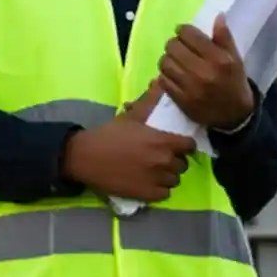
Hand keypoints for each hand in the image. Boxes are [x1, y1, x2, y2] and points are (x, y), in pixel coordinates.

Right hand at [61, 82, 196, 201]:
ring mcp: (157, 180)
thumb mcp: (132, 116)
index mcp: (163, 141)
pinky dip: (159, 189)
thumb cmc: (110, 134)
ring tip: (154, 171)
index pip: (189, 146)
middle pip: (183, 165)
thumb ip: (150, 100)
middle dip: (174, 160)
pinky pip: (165, 194)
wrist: (86, 157)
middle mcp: (164, 161)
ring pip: (174, 180)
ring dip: (167, 176)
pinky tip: (148, 182)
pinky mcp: (148, 195)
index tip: (175, 145)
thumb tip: (160, 81)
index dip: (183, 145)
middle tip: (160, 157)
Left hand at [157, 13, 254, 130]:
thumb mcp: (235, 59)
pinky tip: (174, 74)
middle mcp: (203, 72)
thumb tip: (217, 16)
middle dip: (175, 43)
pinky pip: (163, 80)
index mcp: (218, 59)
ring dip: (168, 58)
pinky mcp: (180, 100)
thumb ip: (224, 37)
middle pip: (173, 46)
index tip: (184, 33)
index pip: (188, 34)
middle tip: (179, 46)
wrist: (234, 116)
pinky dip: (166, 74)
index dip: (183, 30)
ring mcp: (190, 88)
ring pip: (164, 62)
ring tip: (175, 60)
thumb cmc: (234, 82)